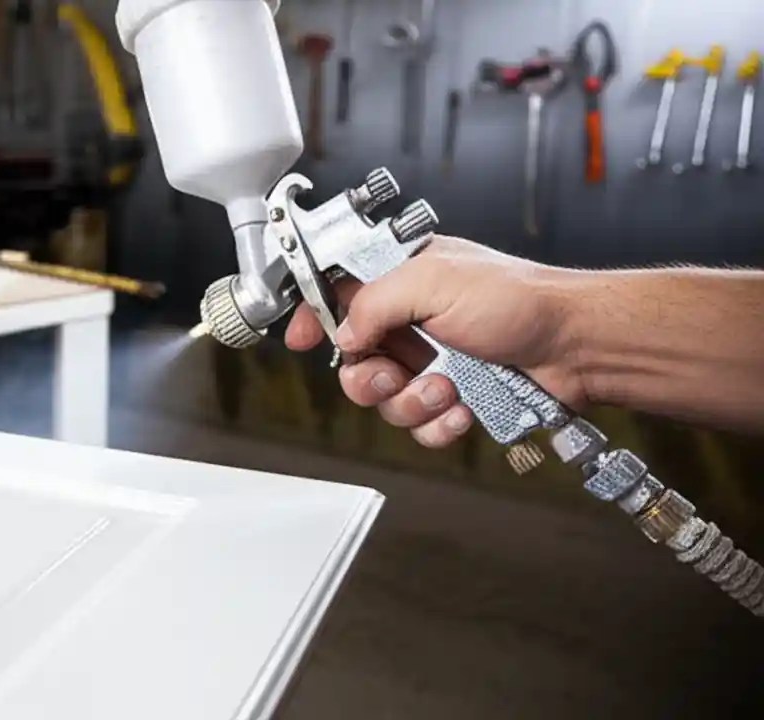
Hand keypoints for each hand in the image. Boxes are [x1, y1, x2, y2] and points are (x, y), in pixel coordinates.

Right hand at [285, 236, 588, 447]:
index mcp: (403, 280)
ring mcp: (432, 363)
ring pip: (384, 401)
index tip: (297, 337)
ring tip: (446, 389)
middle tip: (389, 375)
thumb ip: (374, 304)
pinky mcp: (453, 399)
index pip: (338, 294)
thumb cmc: (520, 299)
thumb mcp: (433, 281)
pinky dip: (439, 423)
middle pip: (353, 361)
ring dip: (411, 402)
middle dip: (367, 378)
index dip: (312, 315)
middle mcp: (413, 323)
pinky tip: (464, 407)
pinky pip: (420, 426)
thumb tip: (343, 335)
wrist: (576, 346)